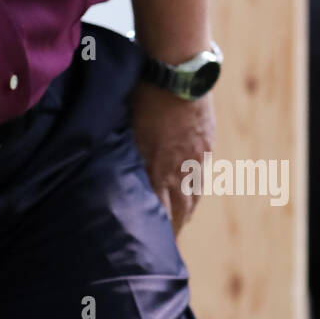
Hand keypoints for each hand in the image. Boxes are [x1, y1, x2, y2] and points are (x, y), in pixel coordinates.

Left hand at [129, 82, 215, 237]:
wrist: (177, 70)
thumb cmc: (141, 93)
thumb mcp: (125, 127)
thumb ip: (124, 154)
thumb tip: (113, 171)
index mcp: (154, 166)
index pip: (155, 211)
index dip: (153, 231)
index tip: (146, 248)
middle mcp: (178, 169)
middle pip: (178, 211)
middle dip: (171, 231)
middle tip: (164, 247)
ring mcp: (196, 158)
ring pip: (192, 198)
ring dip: (184, 214)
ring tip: (177, 227)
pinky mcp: (206, 146)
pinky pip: (201, 178)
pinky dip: (194, 193)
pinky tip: (190, 197)